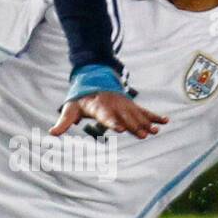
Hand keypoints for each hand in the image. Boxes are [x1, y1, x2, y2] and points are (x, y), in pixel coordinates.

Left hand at [51, 91, 168, 138]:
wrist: (93, 82)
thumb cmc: (80, 100)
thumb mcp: (70, 109)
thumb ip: (63, 122)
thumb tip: (51, 133)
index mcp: (99, 107)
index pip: (106, 116)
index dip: (112, 122)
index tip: (120, 128)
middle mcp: (114, 105)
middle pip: (125, 117)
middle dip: (134, 126)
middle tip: (144, 135)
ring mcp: (124, 105)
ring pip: (137, 115)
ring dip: (147, 123)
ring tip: (155, 132)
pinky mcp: (131, 106)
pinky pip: (145, 111)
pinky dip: (155, 116)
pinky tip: (166, 121)